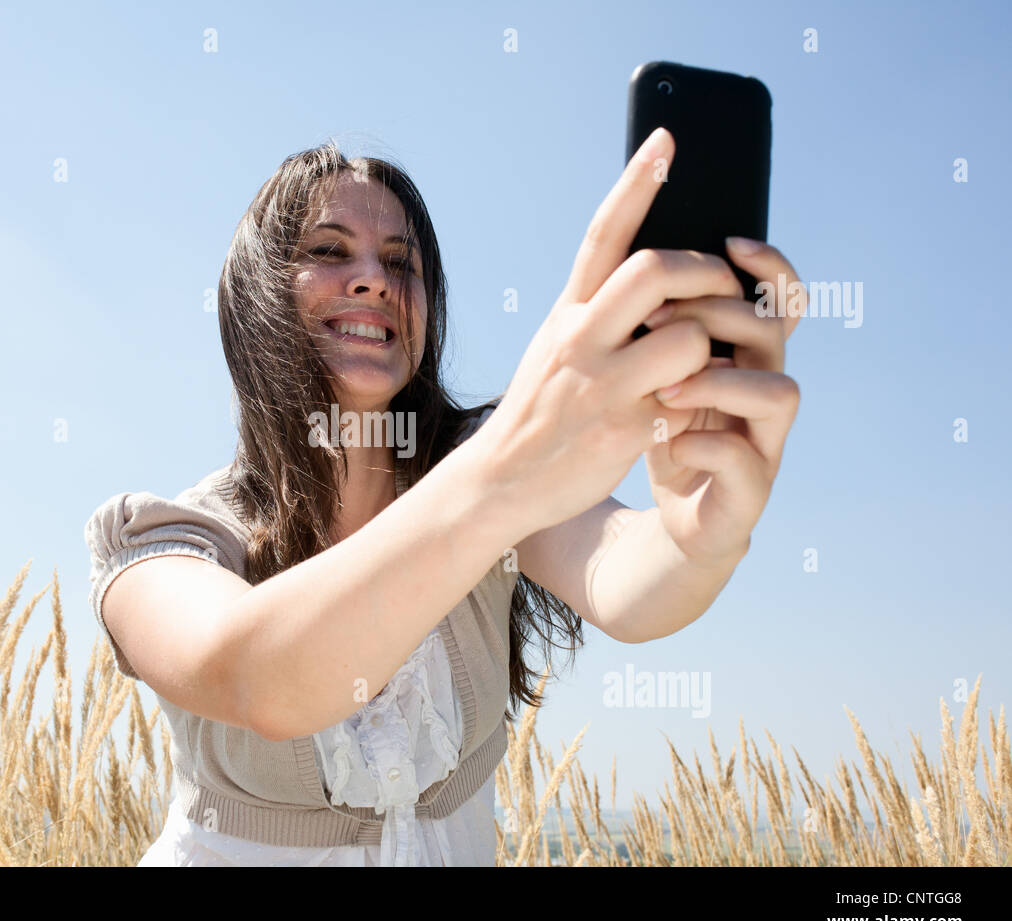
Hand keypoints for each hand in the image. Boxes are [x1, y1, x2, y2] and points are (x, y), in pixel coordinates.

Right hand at [471, 127, 746, 537]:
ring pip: (686, 333)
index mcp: (568, 310)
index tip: (667, 139)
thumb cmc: (544, 407)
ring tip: (709, 357)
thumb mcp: (557, 346)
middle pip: (656, 269)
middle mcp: (580, 335)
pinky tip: (693, 405)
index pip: (603, 233)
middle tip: (720, 288)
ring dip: (712, 341)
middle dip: (707, 272)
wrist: (502, 479)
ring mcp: (601, 381)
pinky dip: (704, 393)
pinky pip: (689, 394)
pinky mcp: (625, 427)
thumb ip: (599, 311)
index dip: (637, 181)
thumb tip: (661, 272)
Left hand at [638, 238, 803, 566]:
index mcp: (743, 359)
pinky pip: (745, 461)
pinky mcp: (749, 492)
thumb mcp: (649, 374)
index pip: (779, 300)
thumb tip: (635, 256)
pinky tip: (671, 442)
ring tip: (665, 388)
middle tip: (658, 319)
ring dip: (721, 381)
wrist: (668, 517)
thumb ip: (657, 328)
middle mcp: (763, 393)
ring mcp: (763, 443)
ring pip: (781, 392)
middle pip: (771, 332)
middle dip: (719, 315)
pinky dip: (705, 446)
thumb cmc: (661, 436)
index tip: (730, 240)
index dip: (769, 267)